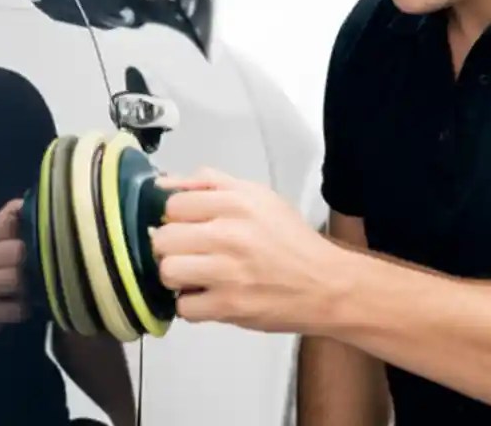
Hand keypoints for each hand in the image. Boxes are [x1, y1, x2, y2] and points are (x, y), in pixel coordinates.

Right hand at [0, 199, 28, 337]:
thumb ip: (4, 219)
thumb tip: (29, 200)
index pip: (10, 223)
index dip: (26, 231)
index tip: (30, 240)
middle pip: (17, 250)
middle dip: (30, 259)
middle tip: (32, 266)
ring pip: (18, 278)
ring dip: (28, 285)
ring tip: (26, 286)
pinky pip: (19, 308)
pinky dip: (24, 308)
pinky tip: (18, 305)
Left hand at [150, 168, 344, 333]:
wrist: (328, 286)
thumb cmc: (291, 241)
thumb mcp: (258, 196)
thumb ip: (209, 183)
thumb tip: (162, 184)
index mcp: (236, 203)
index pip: (173, 205)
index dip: (177, 218)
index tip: (189, 227)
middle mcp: (230, 235)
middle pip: (162, 239)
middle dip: (172, 248)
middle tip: (192, 253)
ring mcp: (228, 273)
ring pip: (167, 271)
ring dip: (177, 278)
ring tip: (197, 276)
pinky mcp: (230, 307)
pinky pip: (183, 307)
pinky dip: (193, 306)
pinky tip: (209, 297)